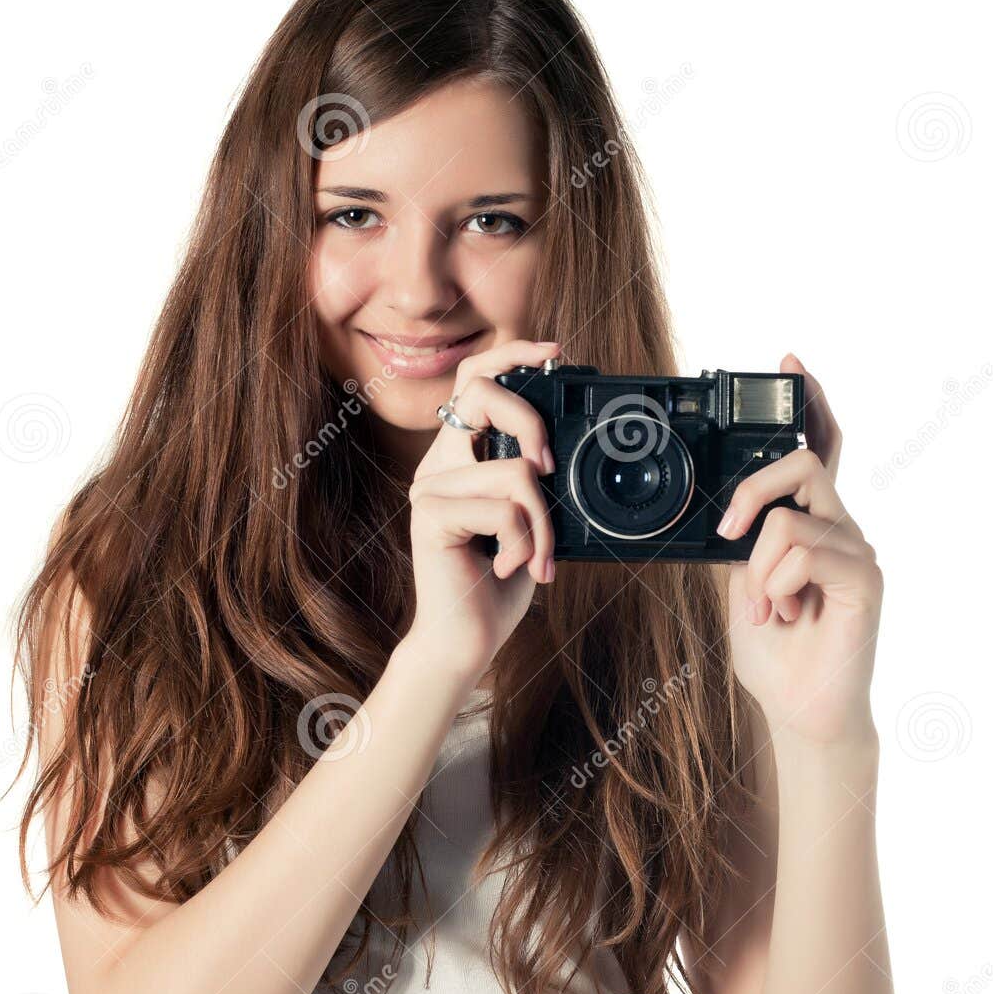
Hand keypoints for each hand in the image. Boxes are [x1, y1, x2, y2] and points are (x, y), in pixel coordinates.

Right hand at [401, 338, 560, 680]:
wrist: (467, 640)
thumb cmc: (500, 584)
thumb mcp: (531, 522)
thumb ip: (536, 482)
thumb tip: (563, 454)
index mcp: (460, 459)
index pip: (475, 382)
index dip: (512, 357)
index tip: (554, 353)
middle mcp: (438, 465)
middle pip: (482, 395)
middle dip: (530, 420)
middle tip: (549, 467)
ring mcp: (429, 488)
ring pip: (515, 473)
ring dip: (543, 525)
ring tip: (536, 559)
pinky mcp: (430, 515)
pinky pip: (505, 508)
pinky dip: (525, 544)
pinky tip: (511, 568)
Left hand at [718, 353, 882, 747]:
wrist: (801, 711)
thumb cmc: (776, 654)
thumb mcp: (739, 587)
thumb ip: (740, 544)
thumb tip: (724, 513)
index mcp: (813, 524)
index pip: (820, 448)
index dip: (810, 403)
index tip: (790, 362)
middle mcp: (842, 528)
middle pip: (804, 462)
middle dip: (753, 491)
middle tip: (727, 534)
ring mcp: (857, 550)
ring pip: (789, 518)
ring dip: (758, 570)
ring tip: (767, 610)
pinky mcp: (864, 578)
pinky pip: (803, 551)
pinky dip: (775, 586)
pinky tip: (784, 616)